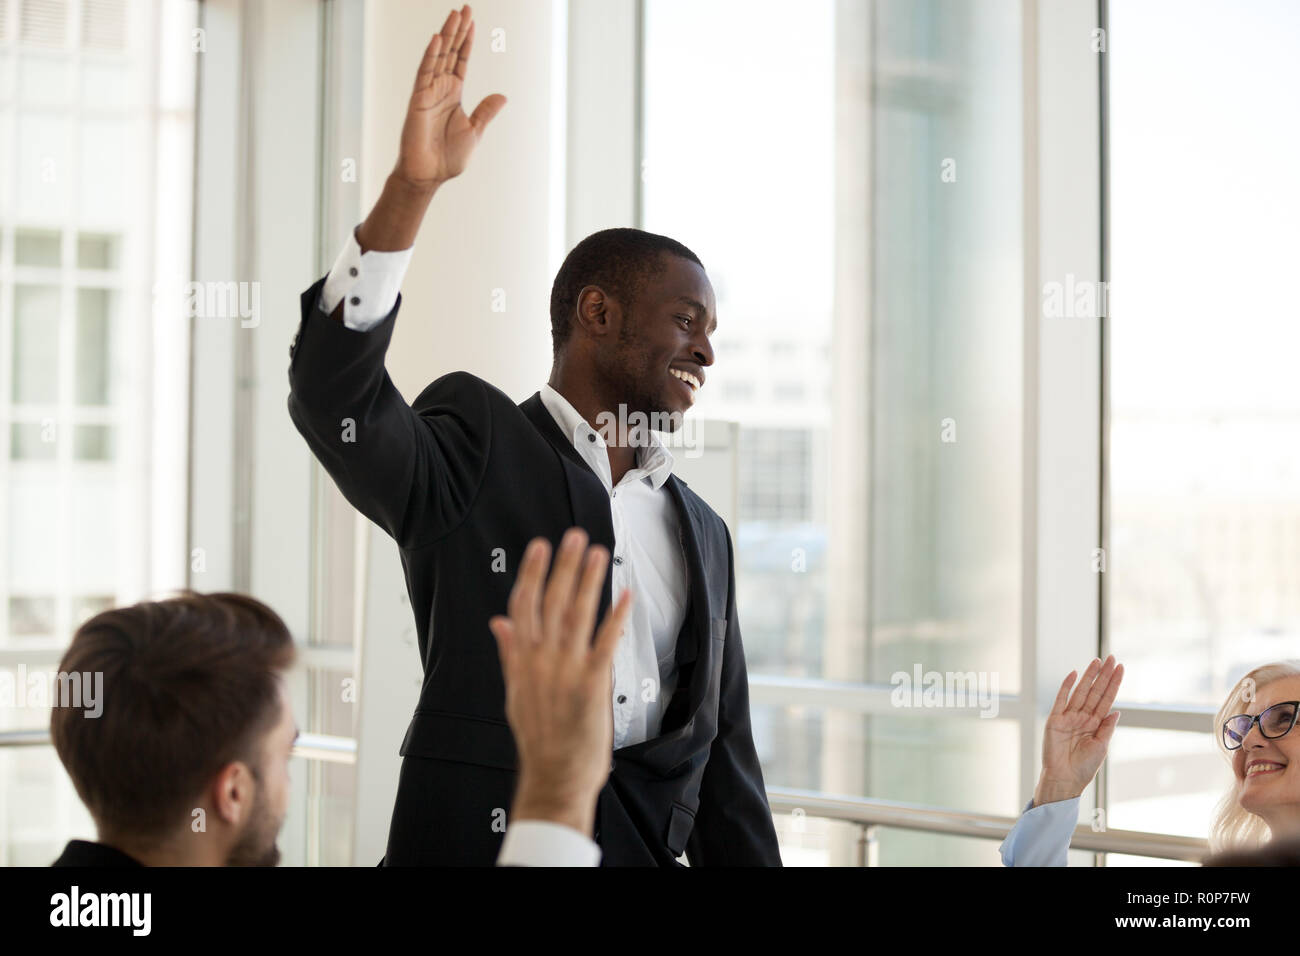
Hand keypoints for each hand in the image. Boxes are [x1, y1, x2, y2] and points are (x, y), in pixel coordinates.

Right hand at [394, 4, 505, 189]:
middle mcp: (440, 88)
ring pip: (438, 57)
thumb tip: (503, 96)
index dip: (467, 42)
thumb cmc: (449, 157)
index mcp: (454, 94)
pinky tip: (438, 39)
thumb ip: (486, 111)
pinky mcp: (418, 100)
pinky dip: (431, 55)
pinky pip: (425, 73)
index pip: (461, 61)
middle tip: (464, 8)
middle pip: (450, 53)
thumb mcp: (475, 131)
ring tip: (454, 14)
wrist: (429, 175)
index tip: (472, 21)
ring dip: (446, 35)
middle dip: (458, 30)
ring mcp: (428, 92)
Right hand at [488, 529, 632, 834]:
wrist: (554, 776)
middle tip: (573, 536)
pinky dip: (615, 617)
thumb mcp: (515, 693)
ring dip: (587, 581)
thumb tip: (498, 623)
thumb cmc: (539, 739)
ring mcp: (566, 671)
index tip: (539, 547)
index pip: (522, 606)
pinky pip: (605, 643)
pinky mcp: (591, 684)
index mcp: (522, 661)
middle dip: (562, 566)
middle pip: (550, 602)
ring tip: (596, 553)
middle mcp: (541, 661)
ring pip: (576, 615)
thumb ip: (509, 653)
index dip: (531, 573)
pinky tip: (624, 595)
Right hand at [1034, 655, 1123, 804]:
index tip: (1121, 668)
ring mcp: (1069, 717)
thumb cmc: (1084, 767)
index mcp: (1096, 724)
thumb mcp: (1101, 747)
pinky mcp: (1055, 719)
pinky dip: (1066, 686)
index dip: (1113, 684)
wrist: (1065, 779)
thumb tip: (1116, 710)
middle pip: (1095, 691)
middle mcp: (1083, 717)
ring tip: (1097, 661)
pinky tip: (1074, 674)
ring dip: (1089, 676)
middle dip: (1104, 675)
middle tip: (1112, 658)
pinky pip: (1061, 699)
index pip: (1107, 699)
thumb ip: (1107, 728)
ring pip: (1081, 691)